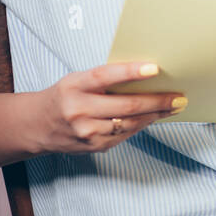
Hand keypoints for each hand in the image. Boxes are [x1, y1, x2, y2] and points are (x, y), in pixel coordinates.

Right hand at [26, 62, 184, 155]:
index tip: (155, 68)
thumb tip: (145, 75)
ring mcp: (86, 131)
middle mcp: (79, 109)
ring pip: (130, 123)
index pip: (106, 76)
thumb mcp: (78, 80)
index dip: (131, 72)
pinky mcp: (94, 146)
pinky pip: (125, 134)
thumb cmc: (64, 96)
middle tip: (179, 97)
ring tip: (173, 107)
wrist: (37, 126)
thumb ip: (105, 78)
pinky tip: (153, 117)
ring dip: (156, 115)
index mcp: (75, 86)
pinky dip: (142, 125)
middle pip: (126, 106)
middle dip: (158, 101)